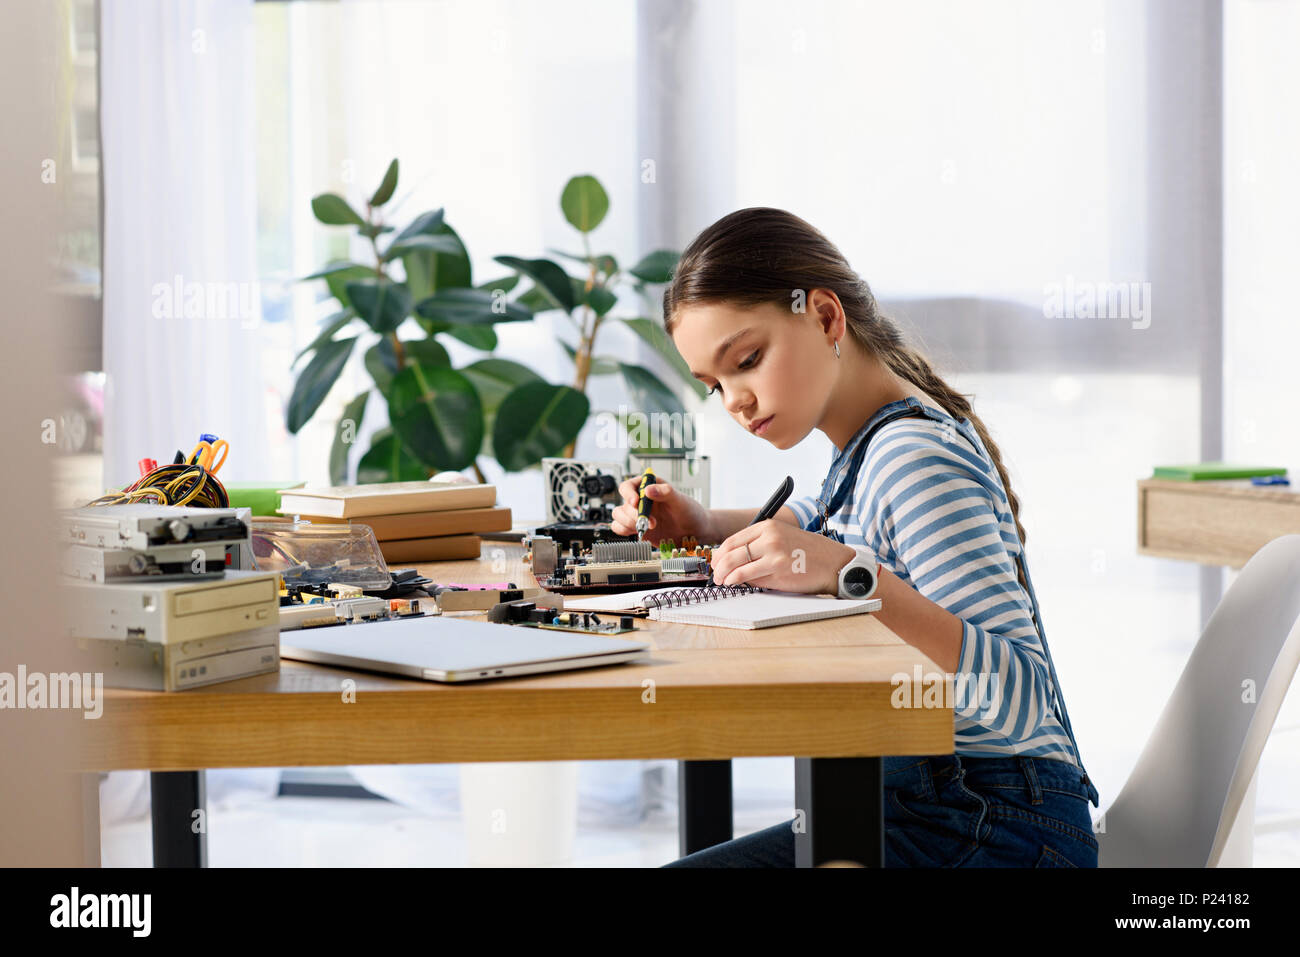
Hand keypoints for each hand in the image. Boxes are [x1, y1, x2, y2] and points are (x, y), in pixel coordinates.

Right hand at [609, 475, 710, 544]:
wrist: (695, 531)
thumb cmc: (689, 512)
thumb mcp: (680, 500)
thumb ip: (665, 492)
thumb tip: (648, 489)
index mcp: (649, 487)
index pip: (629, 486)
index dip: (628, 494)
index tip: (636, 502)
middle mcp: (640, 500)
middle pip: (623, 504)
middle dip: (633, 514)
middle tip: (650, 522)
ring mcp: (638, 514)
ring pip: (618, 516)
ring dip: (629, 523)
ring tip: (648, 528)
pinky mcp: (637, 528)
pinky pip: (620, 528)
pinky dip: (625, 531)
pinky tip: (640, 533)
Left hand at [709, 520, 855, 594]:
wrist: (834, 563)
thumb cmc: (809, 553)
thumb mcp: (783, 538)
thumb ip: (760, 546)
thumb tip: (733, 562)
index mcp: (768, 526)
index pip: (733, 540)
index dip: (719, 553)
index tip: (716, 561)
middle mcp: (769, 537)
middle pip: (731, 552)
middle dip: (719, 565)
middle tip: (715, 574)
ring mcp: (773, 554)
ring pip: (737, 565)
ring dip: (724, 575)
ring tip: (721, 581)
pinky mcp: (778, 570)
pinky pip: (750, 577)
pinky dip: (737, 581)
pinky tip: (732, 583)